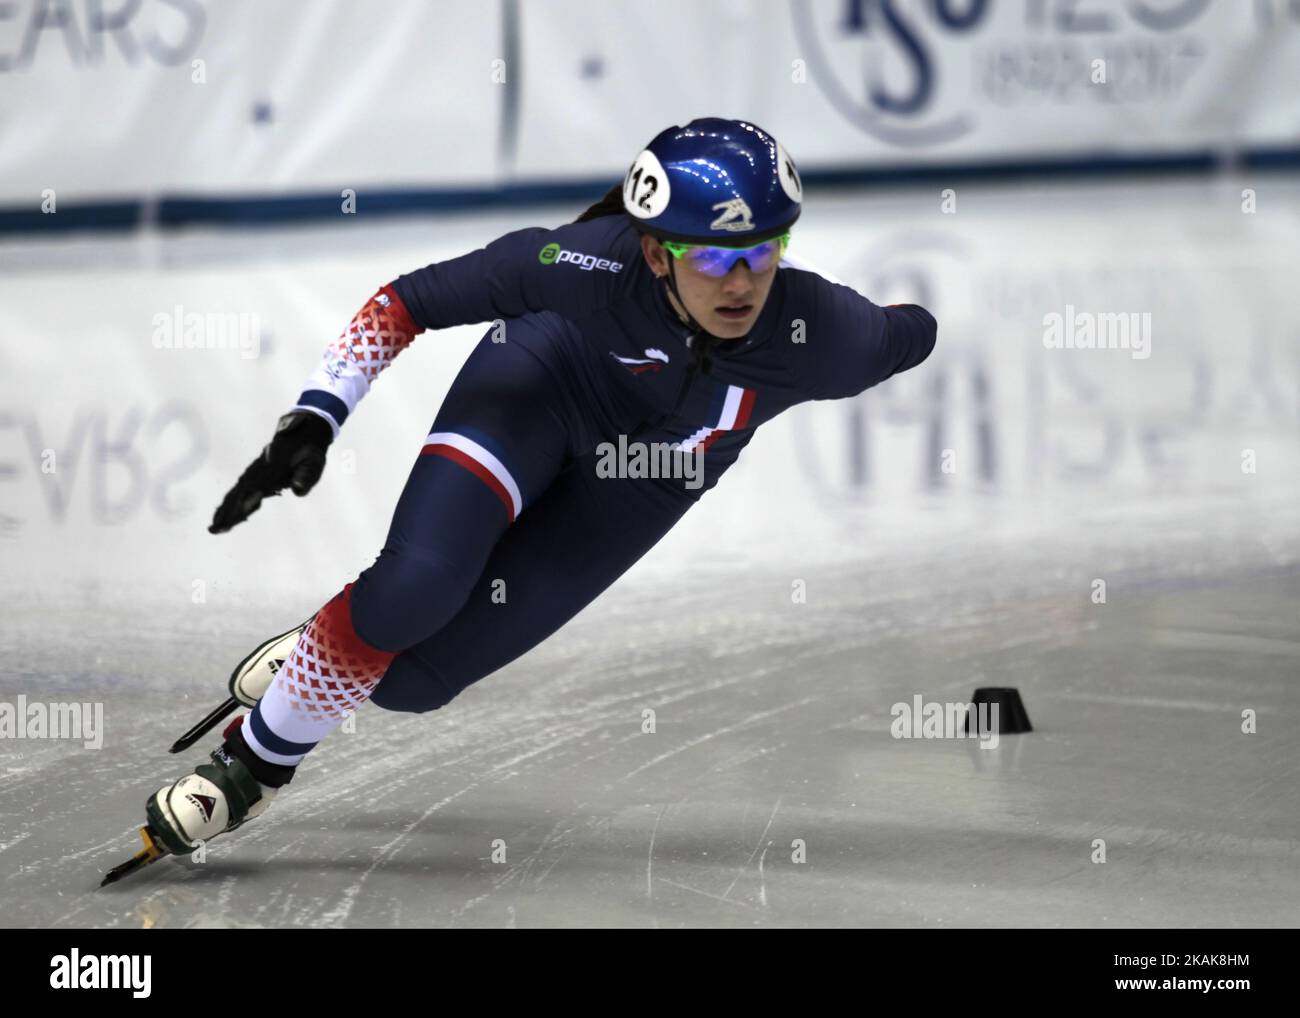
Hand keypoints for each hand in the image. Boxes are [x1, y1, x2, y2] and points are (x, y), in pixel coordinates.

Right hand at [209, 412, 334, 533]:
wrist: (301, 436)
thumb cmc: (309, 453)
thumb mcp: (313, 464)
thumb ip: (305, 477)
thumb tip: (297, 490)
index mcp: (272, 471)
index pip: (253, 491)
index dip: (242, 506)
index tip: (232, 520)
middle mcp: (258, 472)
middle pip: (238, 495)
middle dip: (226, 513)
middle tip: (214, 530)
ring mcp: (254, 473)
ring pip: (236, 493)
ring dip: (224, 510)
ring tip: (214, 527)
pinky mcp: (254, 475)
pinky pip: (239, 491)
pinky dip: (231, 503)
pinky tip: (225, 515)